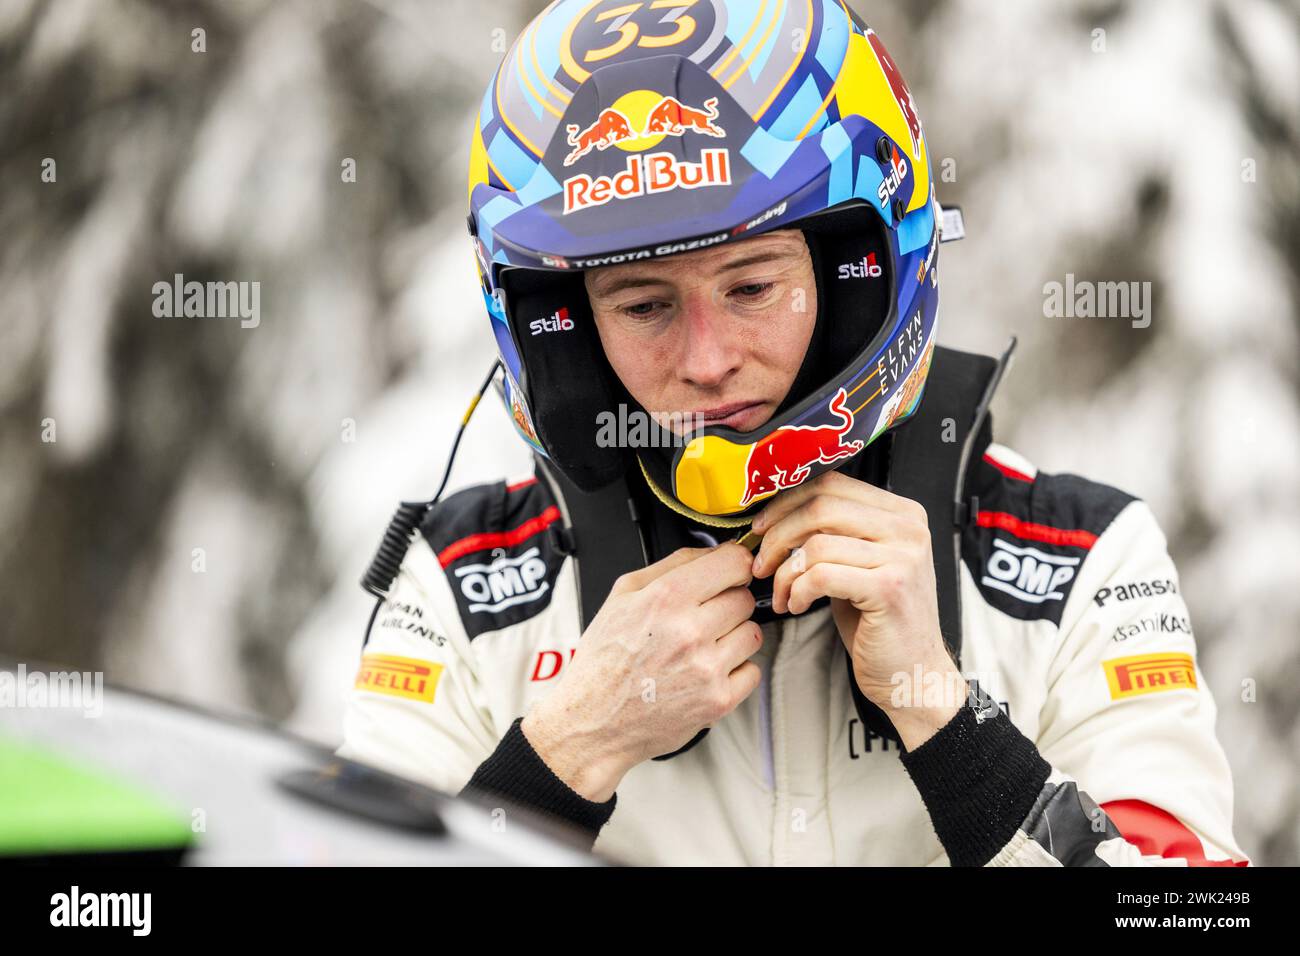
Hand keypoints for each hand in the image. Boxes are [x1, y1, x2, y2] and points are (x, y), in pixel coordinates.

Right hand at [523, 543, 761, 800]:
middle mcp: (690, 632)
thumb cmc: (605, 658)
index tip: (729, 573)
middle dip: (728, 603)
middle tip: (703, 617)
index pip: (734, 564)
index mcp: (665, 599)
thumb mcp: (623, 594)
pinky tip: (706, 672)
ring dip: (734, 637)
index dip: (734, 566)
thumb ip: (674, 564)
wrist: (593, 721)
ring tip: (702, 647)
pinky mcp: (719, 701)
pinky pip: (752, 670)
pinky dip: (735, 671)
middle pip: (745, 599)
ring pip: (753, 633)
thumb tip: (718, 550)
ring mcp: (708, 668)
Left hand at [750, 471, 963, 749]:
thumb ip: (833, 533)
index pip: (831, 484)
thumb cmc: (878, 620)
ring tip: (780, 595)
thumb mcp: (859, 563)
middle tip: (760, 563)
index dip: (786, 503)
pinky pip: (821, 575)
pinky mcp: (889, 588)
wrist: (913, 673)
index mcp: (901, 513)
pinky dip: (797, 590)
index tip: (761, 527)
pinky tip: (796, 606)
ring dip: (784, 572)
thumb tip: (776, 514)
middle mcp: (908, 528)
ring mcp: (903, 557)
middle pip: (820, 507)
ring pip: (816, 544)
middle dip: (777, 535)